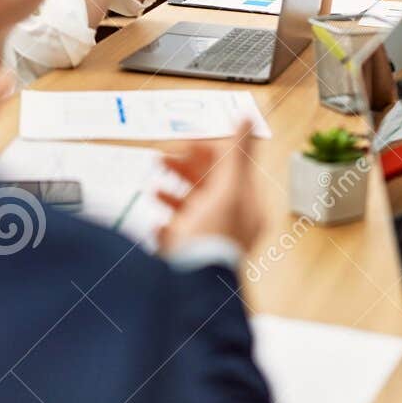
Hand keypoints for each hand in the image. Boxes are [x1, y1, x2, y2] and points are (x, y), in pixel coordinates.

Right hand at [155, 122, 262, 257]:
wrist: (192, 284)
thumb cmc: (213, 238)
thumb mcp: (228, 187)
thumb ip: (236, 153)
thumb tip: (247, 118)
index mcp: (247, 206)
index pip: (231, 169)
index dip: (208, 152)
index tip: (186, 143)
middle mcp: (233, 224)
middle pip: (209, 187)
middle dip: (183, 169)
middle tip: (161, 159)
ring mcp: (211, 241)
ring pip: (192, 209)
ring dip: (172, 194)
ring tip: (154, 188)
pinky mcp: (191, 257)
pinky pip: (178, 236)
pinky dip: (167, 226)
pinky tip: (159, 224)